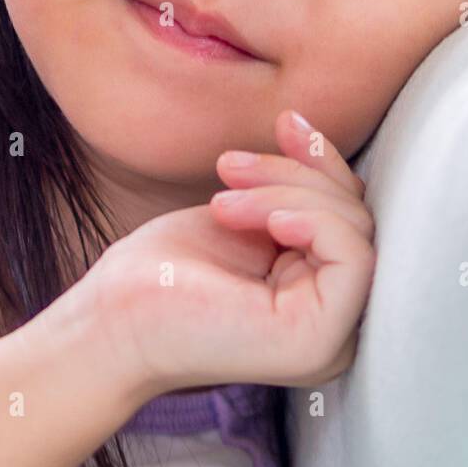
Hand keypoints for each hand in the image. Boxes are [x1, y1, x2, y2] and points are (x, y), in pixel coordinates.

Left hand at [67, 109, 375, 400]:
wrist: (112, 322)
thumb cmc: (164, 273)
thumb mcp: (241, 211)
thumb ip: (287, 187)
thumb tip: (304, 127)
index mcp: (316, 294)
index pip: (350, 212)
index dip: (323, 161)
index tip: (283, 125)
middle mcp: (333, 321)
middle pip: (355, 215)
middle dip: (296, 175)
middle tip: (230, 169)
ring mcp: (331, 337)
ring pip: (355, 229)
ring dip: (288, 194)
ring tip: (225, 202)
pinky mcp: (320, 340)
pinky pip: (354, 258)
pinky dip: (316, 222)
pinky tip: (270, 221)